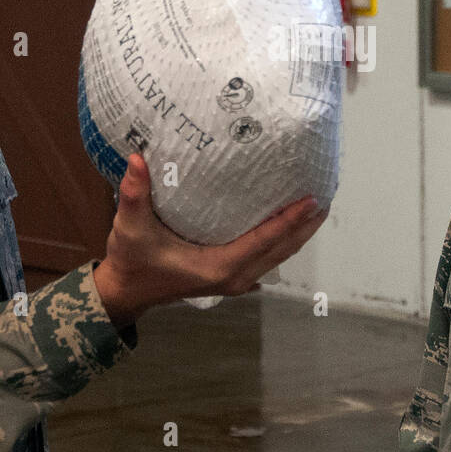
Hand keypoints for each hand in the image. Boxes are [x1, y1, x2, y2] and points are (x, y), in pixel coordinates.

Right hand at [92, 154, 328, 324]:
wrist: (125, 293)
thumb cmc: (132, 262)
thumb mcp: (130, 227)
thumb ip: (134, 194)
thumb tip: (137, 158)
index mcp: (220, 266)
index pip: (266, 240)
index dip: (291, 219)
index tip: (313, 199)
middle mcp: (235, 276)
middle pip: (282, 249)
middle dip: (306, 225)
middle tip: (325, 196)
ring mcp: (235, 280)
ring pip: (278, 256)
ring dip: (298, 233)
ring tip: (316, 207)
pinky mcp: (231, 277)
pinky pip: (266, 258)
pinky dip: (281, 241)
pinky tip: (288, 223)